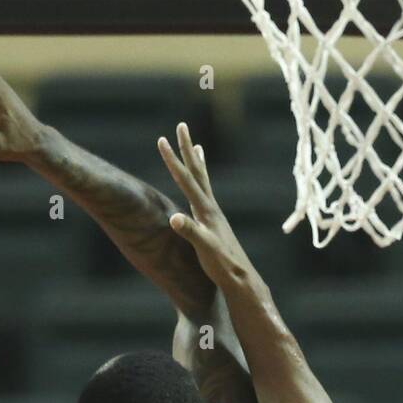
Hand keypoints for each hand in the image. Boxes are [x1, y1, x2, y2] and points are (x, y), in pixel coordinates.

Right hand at [157, 123, 256, 291]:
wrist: (240, 277)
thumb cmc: (222, 265)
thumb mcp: (204, 248)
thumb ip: (190, 231)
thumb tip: (174, 219)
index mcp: (206, 210)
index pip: (186, 179)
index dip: (173, 160)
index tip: (162, 139)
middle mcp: (211, 207)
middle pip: (197, 171)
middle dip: (186, 149)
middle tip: (182, 126)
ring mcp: (213, 214)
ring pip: (203, 181)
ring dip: (197, 163)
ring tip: (196, 146)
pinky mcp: (214, 223)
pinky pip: (206, 195)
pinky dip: (202, 184)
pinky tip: (201, 186)